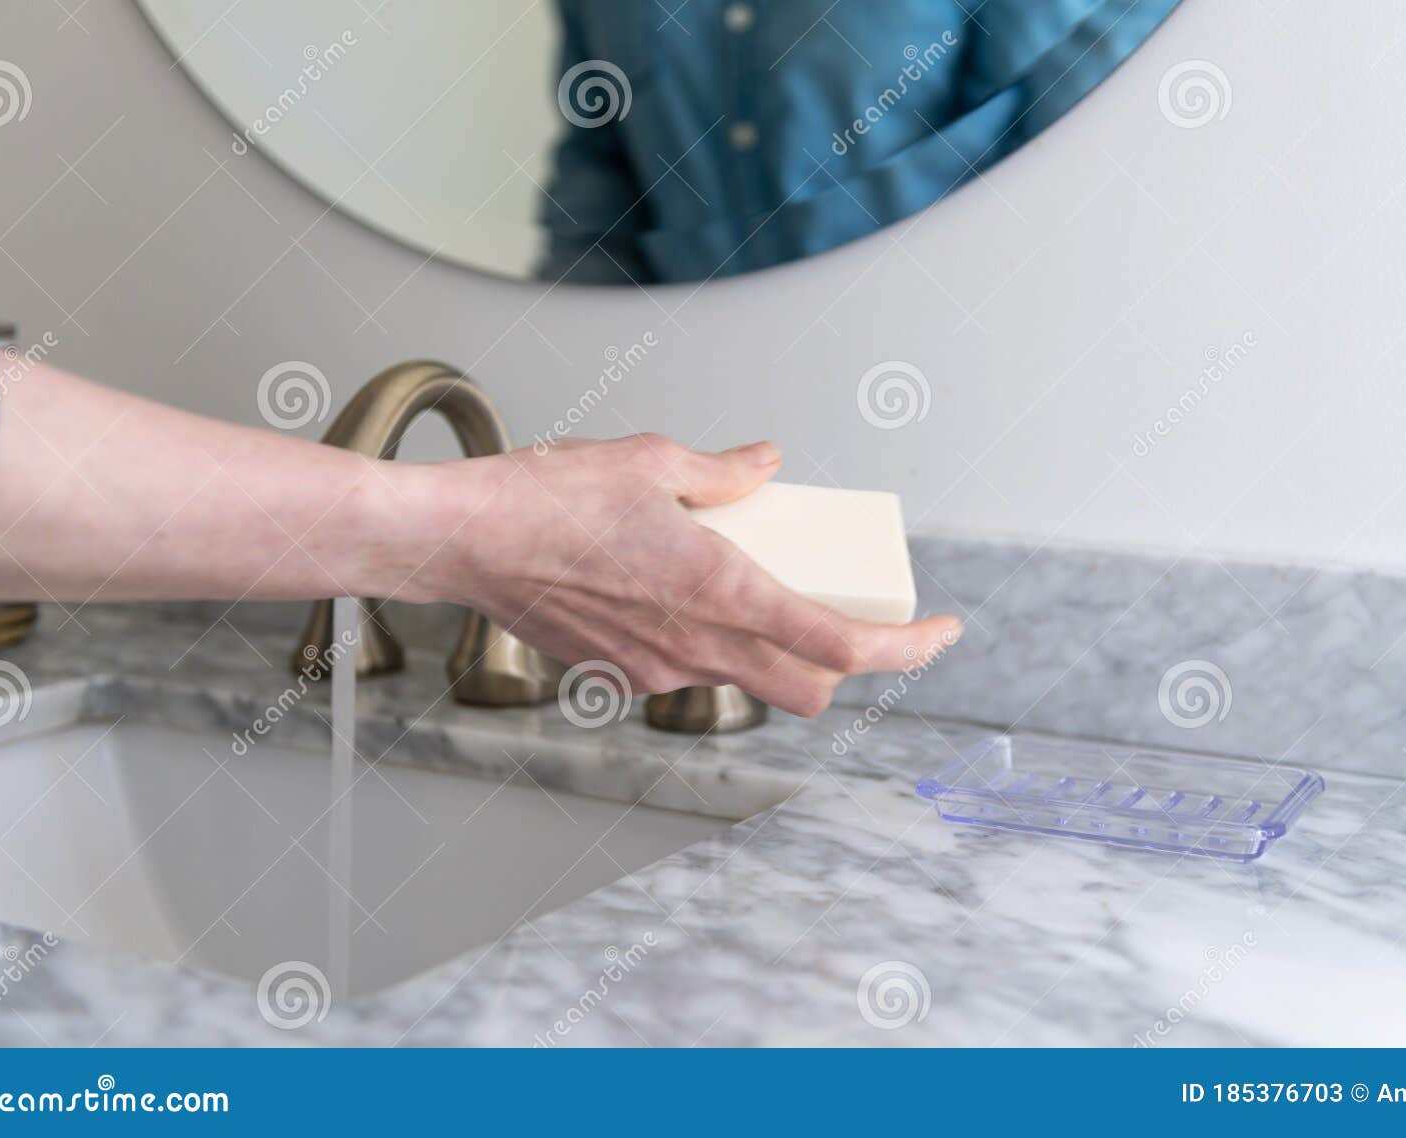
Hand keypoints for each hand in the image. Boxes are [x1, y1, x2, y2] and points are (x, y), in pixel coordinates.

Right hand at [397, 434, 960, 716]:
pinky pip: (691, 671)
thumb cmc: (547, 498)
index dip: (908, 646)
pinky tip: (683, 594)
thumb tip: (769, 464)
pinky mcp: (623, 675)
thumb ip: (723, 471)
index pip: (844, 645)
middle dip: (848, 665)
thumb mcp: (651, 461)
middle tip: (856, 617)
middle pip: (811, 690)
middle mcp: (699, 645)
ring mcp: (659, 670)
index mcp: (722, 590)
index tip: (942, 630)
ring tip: (756, 585)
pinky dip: (712, 643)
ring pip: (750, 682)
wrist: (463, 541)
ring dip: (774, 650)